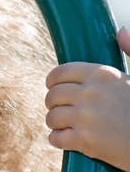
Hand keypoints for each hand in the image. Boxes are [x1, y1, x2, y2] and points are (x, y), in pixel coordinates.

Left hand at [45, 28, 129, 171]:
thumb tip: (120, 31)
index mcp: (103, 74)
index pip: (60, 73)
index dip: (53, 82)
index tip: (54, 88)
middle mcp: (91, 93)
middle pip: (52, 96)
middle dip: (53, 104)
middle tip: (61, 110)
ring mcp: (86, 117)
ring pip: (51, 117)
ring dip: (55, 123)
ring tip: (65, 126)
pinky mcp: (85, 141)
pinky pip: (56, 138)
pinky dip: (58, 140)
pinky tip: (68, 140)